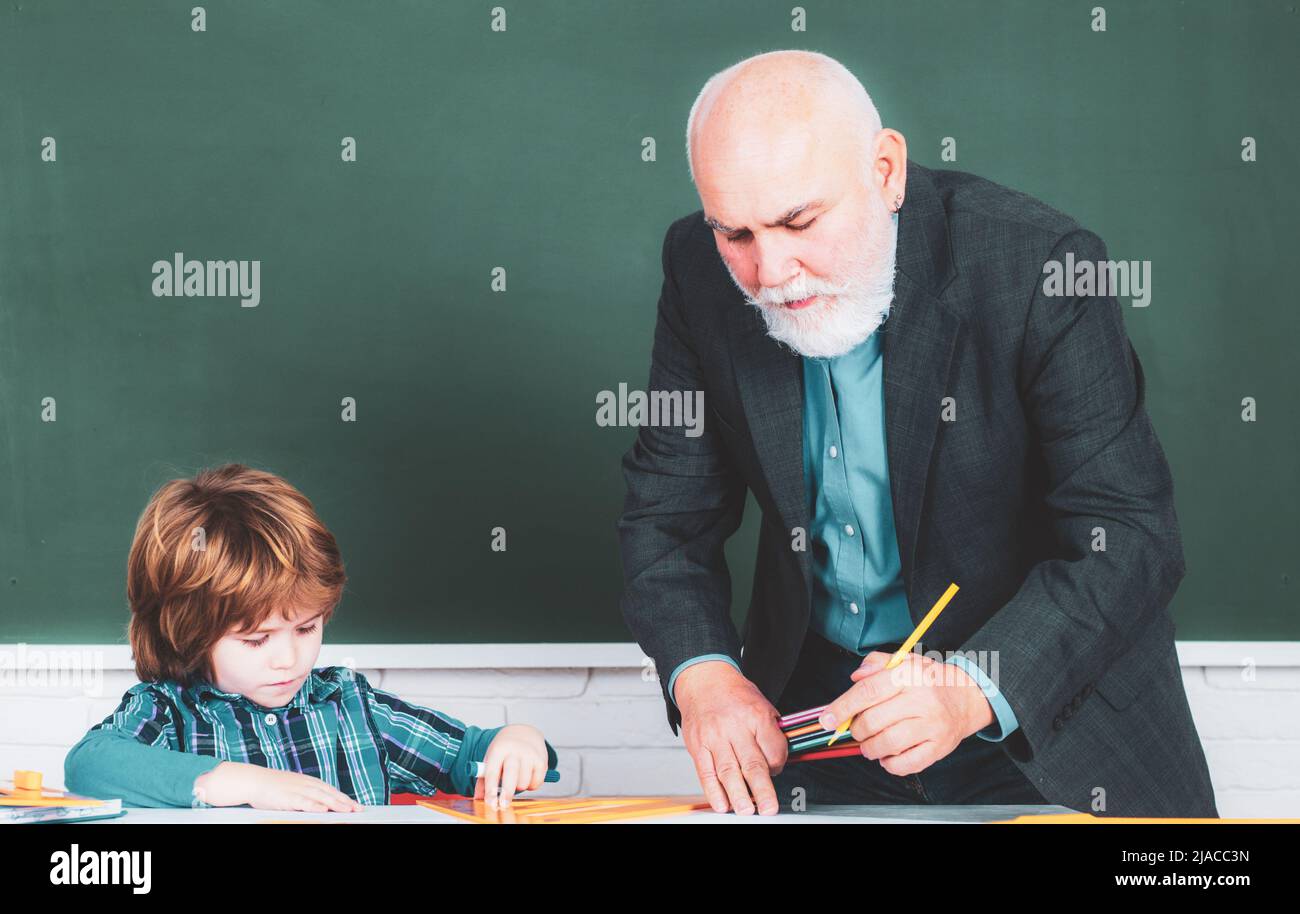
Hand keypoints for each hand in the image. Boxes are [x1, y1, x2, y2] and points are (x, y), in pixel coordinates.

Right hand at [192, 761, 362, 811]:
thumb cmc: (273, 787)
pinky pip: (303, 802)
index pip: (331, 790)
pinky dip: (314, 806)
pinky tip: (323, 810)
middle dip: (345, 802)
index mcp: (309, 782)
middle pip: (330, 793)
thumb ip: (307, 795)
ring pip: (320, 797)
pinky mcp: (287, 797)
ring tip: (348, 810)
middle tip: (358, 809)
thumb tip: (321, 804)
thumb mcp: (294, 788)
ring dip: (335, 804)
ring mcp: (297, 790)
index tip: (357, 805)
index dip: (344, 798)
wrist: (253, 780)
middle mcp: (306, 784)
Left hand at [475, 724, 548, 808]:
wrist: (524, 733)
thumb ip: (483, 779)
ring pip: (523, 782)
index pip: (493, 771)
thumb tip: (479, 798)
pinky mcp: (542, 761)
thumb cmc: (504, 751)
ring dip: (519, 787)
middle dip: (507, 792)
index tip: (490, 802)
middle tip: (504, 804)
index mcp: (498, 749)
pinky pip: (536, 783)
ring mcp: (530, 754)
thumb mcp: (491, 759)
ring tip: (516, 779)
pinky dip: (531, 785)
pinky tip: (527, 776)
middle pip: (511, 774)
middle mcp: (515, 750)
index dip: (491, 789)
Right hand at [675, 660, 786, 815]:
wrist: (704, 680)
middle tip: (769, 808)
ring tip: (746, 810)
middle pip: (752, 764)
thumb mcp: (761, 704)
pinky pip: (706, 773)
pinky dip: (714, 791)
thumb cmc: (734, 694)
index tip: (777, 769)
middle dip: (762, 790)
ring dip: (738, 795)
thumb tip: (781, 761)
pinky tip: (722, 804)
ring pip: (728, 772)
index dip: (779, 765)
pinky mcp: (697, 745)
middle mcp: (735, 727)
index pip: (773, 750)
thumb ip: (771, 732)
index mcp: (756, 716)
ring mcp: (714, 737)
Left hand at [818, 651, 994, 776]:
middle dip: (856, 729)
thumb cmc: (930, 681)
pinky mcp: (939, 748)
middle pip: (874, 721)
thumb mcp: (905, 661)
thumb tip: (855, 677)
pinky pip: (906, 764)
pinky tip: (888, 755)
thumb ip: (877, 664)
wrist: (966, 697)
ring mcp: (932, 726)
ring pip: (887, 744)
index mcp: (909, 676)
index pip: (868, 692)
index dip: (842, 708)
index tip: (827, 719)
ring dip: (869, 748)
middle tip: (857, 729)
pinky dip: (889, 764)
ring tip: (869, 743)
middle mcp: (922, 701)